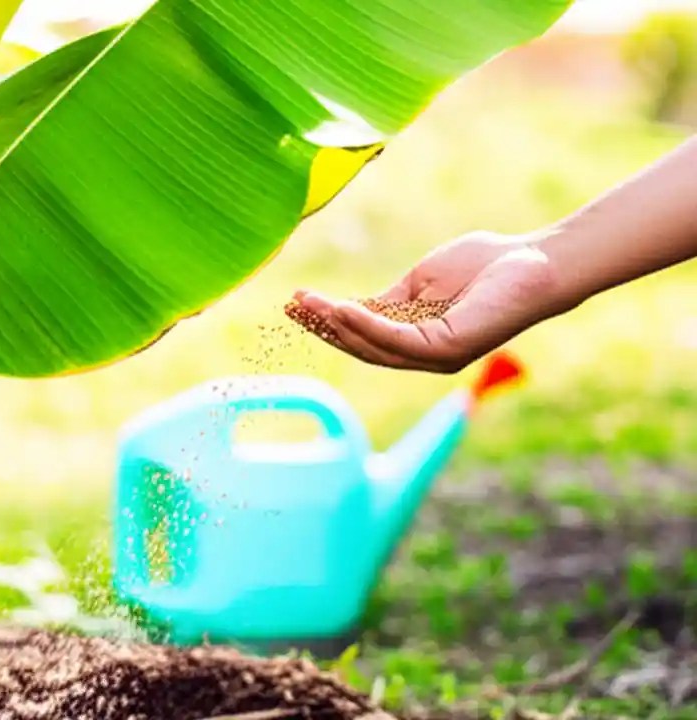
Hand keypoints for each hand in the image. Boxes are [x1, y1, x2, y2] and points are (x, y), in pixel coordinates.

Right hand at [292, 231, 567, 372]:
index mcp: (417, 340)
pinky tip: (342, 309)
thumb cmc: (487, 265)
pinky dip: (367, 326)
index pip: (364, 336)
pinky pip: (397, 340)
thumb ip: (390, 300)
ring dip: (336, 326)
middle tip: (291, 307)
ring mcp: (437, 357)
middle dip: (323, 327)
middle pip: (362, 347)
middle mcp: (424, 357)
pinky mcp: (449, 348)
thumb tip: (350, 309)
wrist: (536, 260)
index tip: (296, 302)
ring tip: (307, 305)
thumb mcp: (422, 282)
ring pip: (374, 347)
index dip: (328, 321)